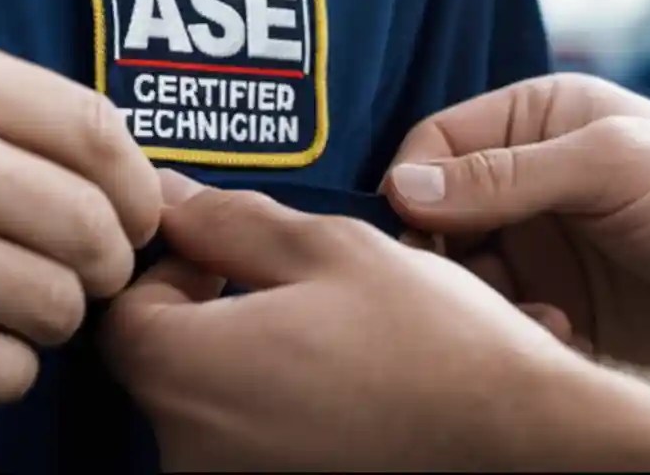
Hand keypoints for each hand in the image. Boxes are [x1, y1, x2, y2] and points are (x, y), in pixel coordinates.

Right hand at [0, 24, 159, 401]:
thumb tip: (121, 169)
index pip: (100, 129)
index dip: (140, 188)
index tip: (135, 217)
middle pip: (94, 227)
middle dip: (106, 264)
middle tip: (78, 273)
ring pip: (57, 306)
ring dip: (51, 320)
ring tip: (9, 306)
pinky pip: (3, 371)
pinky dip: (2, 369)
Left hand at [102, 171, 583, 471]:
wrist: (526, 444)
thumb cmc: (435, 346)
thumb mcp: (330, 250)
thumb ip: (228, 222)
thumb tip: (167, 199)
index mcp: (187, 375)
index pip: (124, 311)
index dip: (168, 269)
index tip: (222, 258)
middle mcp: (190, 452)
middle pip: (163, 365)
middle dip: (209, 318)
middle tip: (285, 293)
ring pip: (209, 410)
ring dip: (247, 366)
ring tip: (326, 343)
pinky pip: (249, 449)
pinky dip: (276, 416)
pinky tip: (338, 392)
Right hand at [382, 73, 649, 392]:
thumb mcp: (610, 168)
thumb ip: (504, 176)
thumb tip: (403, 186)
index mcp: (537, 123)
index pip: (436, 144)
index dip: (416, 184)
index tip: (421, 229)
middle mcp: (529, 183)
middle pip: (436, 215)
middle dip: (443, 253)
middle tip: (471, 284)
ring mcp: (541, 248)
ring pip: (461, 276)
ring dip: (484, 301)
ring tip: (536, 315)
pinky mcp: (556, 307)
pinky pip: (501, 321)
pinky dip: (516, 332)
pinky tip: (563, 334)